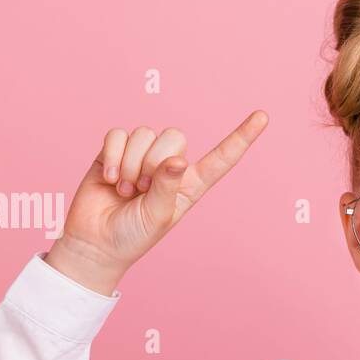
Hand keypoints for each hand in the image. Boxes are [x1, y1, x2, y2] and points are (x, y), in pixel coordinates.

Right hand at [46, 111, 269, 293]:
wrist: (95, 242)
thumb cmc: (133, 235)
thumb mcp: (157, 217)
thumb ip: (167, 187)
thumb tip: (176, 159)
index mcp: (189, 185)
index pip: (221, 158)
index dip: (241, 137)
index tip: (263, 116)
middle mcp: (169, 166)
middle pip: (174, 136)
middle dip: (153, 162)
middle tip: (140, 191)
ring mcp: (141, 156)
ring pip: (143, 134)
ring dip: (130, 164)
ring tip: (124, 190)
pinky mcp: (114, 151)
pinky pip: (117, 135)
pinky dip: (112, 156)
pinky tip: (109, 178)